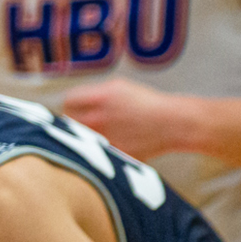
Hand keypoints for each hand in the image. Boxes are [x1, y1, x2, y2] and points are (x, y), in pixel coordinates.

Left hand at [60, 77, 191, 161]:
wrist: (172, 123)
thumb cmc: (145, 103)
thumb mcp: (118, 88)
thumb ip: (93, 94)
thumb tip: (72, 102)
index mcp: (101, 98)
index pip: (69, 100)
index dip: (70, 103)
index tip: (74, 107)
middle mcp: (99, 118)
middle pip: (69, 120)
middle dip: (73, 119)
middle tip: (80, 121)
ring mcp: (104, 138)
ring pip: (79, 138)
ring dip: (82, 135)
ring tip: (92, 133)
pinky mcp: (111, 153)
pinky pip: (94, 151)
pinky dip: (96, 148)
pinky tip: (106, 144)